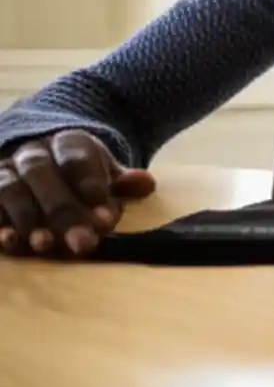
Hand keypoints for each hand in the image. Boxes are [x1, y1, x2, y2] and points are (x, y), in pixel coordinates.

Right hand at [0, 130, 155, 257]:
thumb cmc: (82, 174)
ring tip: (45, 245)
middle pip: (42, 175)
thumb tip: (146, 183)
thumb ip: (123, 181)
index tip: (107, 219)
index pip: (78, 160)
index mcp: (68, 142)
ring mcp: (6, 169)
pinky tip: (9, 242)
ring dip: (27, 218)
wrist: (44, 156)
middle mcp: (32, 152)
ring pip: (11, 189)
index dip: (92, 188)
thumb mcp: (106, 171)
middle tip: (82, 242)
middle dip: (63, 210)